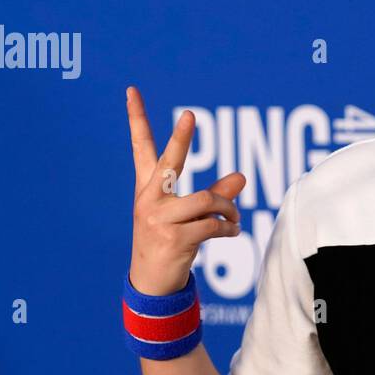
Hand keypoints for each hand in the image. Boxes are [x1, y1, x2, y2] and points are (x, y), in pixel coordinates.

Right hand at [126, 86, 245, 295]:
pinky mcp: (174, 238)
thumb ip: (214, 194)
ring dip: (228, 208)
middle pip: (169, 163)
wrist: (151, 283)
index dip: (137, 119)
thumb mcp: (187, 215)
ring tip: (235, 217)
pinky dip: (229, 227)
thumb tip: (242, 176)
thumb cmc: (169, 242)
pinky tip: (233, 232)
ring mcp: (159, 219)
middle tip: (188, 115)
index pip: (141, 147)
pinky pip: (212, 225)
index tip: (132, 91)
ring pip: (206, 199)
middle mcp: (150, 199)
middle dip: (180, 138)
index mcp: (148, 188)